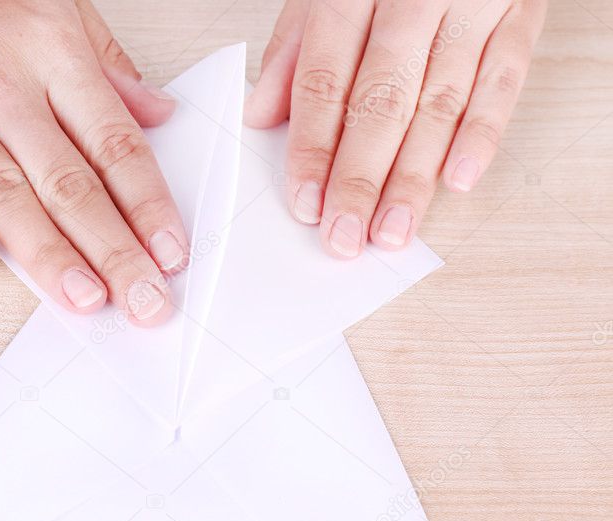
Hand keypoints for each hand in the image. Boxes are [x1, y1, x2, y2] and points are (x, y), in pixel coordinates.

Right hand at [0, 0, 187, 324]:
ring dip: (43, 248)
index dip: (147, 203)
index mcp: (49, 50)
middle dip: (111, 247)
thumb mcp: (51, 1)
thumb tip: (159, 112)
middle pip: (66, 178)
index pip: (113, 142)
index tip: (172, 255)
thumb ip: (105, 62)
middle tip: (142, 303)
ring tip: (81, 298)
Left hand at [245, 0, 545, 256]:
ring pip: (440, 103)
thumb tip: (260, 117)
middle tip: (344, 237)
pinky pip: (504, 80)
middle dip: (360, 178)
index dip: (312, 148)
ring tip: (392, 230)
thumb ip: (294, 50)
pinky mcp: (520, 14)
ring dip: (414, 176)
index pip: (325, 81)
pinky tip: (457, 182)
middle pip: (381, 102)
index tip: (305, 203)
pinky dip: (482, 134)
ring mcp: (472, 5)